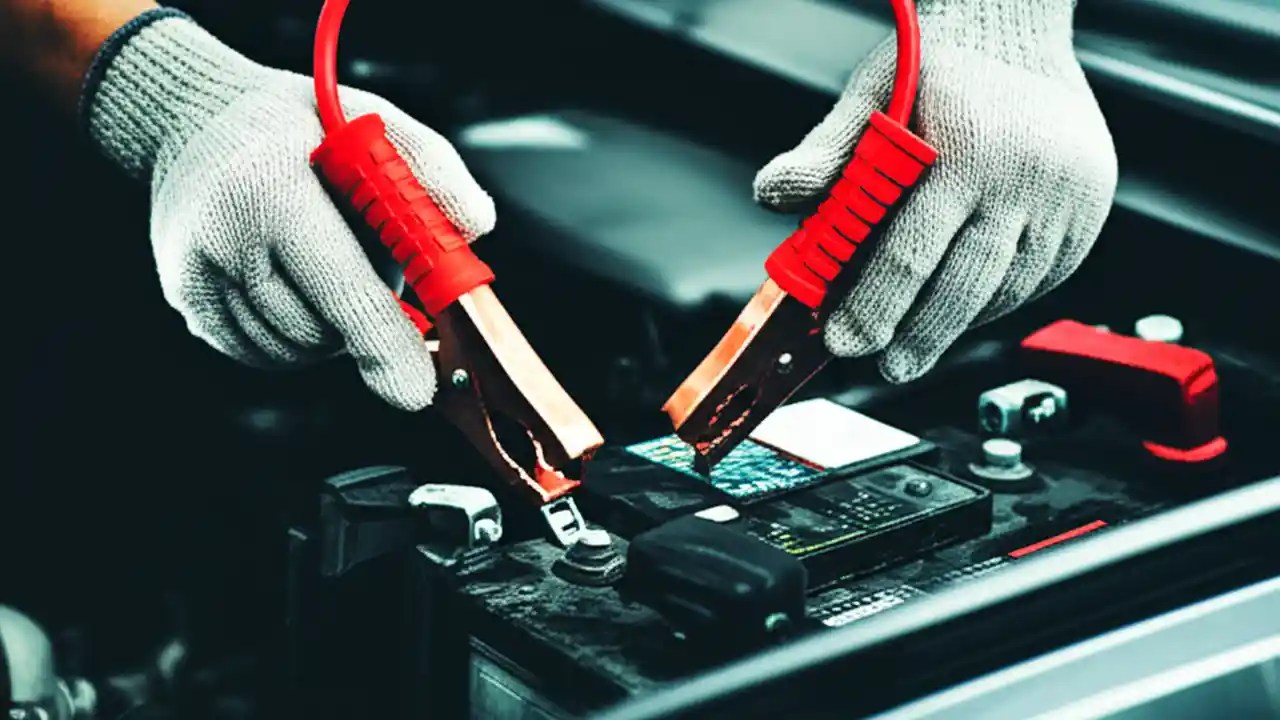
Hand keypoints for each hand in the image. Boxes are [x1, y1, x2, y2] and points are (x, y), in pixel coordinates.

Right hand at [83, 14, 494, 409]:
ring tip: (321, 261)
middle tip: (364, 266)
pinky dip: (294, 333)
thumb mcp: (373, 122)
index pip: (342, 290)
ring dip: (328, 328)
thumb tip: (476, 226)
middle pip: (320, 332)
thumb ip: (433, 170)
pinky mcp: (186, 300)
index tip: (416, 389)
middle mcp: (224, 236)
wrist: (193, 118)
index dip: (384, 346)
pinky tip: (293, 281)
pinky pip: (262, 351)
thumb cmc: (297, 127)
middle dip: (361, 321)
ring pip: (293, 350)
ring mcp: (196, 274)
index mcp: (273, 187)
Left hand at [754, 0, 1117, 381]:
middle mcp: (1027, 178)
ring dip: (955, 324)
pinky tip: (961, 305)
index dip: (874, 308)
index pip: (911, 254)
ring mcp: (1068, 200)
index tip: (845, 340)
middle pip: (964, 287)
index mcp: (969, 149)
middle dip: (917, 339)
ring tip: (915, 342)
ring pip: (1005, 291)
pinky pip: (1038, 279)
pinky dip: (996, 301)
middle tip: (885, 366)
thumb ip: (825, 151)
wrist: (1022, 27)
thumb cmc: (942, 61)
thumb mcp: (874, 92)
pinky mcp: (1089, 214)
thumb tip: (772, 195)